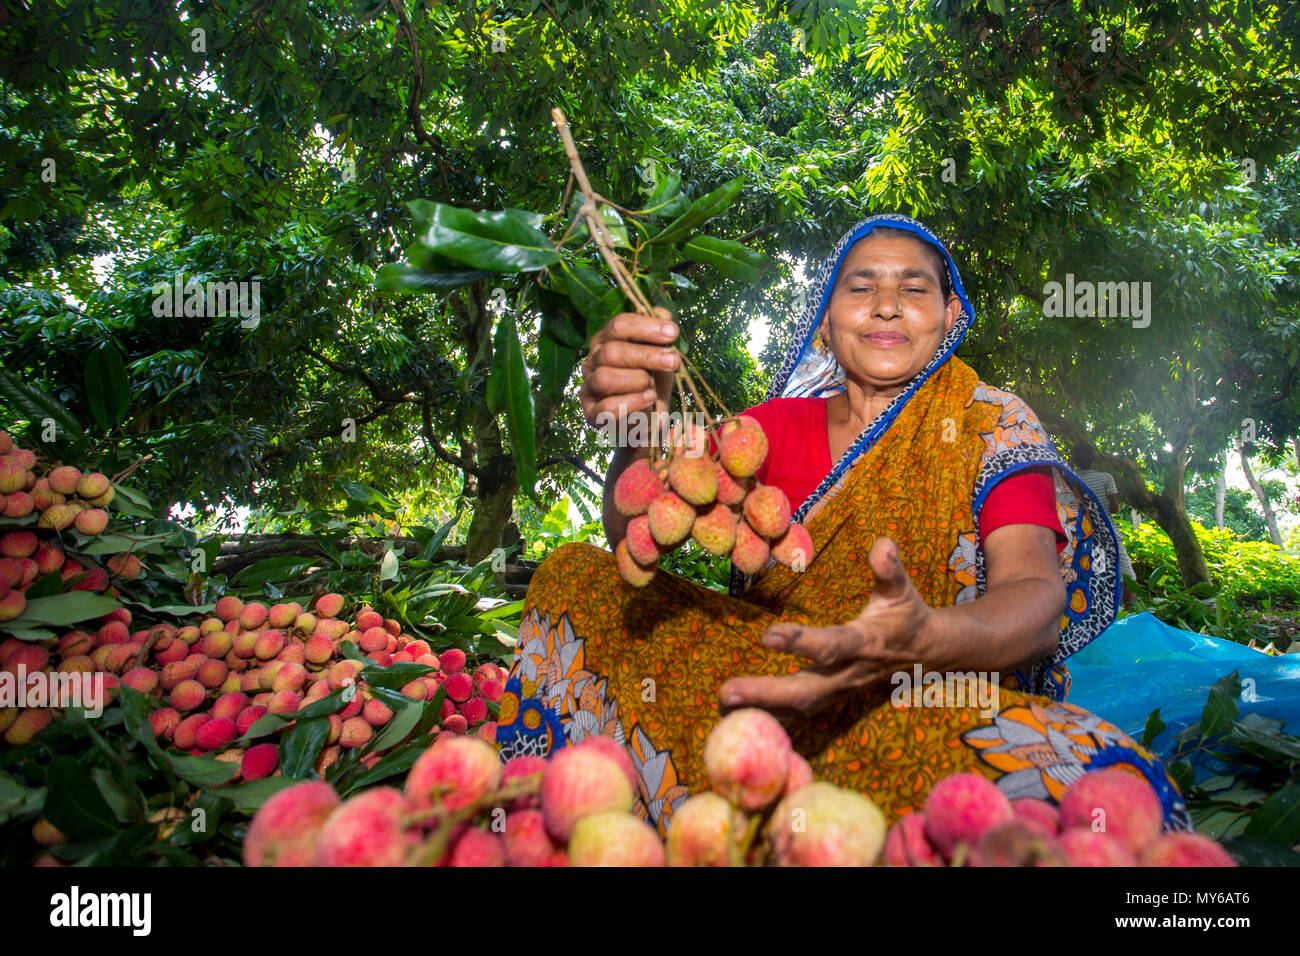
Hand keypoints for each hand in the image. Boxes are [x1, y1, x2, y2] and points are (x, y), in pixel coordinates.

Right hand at [578, 306, 678, 432]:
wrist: (646, 419)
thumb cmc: (651, 382)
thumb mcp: (661, 356)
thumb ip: (661, 335)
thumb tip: (664, 315)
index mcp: (606, 340)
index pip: (619, 325)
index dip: (646, 327)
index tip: (672, 333)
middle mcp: (593, 361)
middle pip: (612, 351)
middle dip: (647, 356)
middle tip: (673, 361)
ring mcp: (589, 387)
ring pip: (604, 378)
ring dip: (636, 380)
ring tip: (653, 385)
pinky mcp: (592, 413)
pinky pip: (607, 407)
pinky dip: (632, 402)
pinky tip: (649, 399)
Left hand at [718, 537, 935, 725]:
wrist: (924, 653)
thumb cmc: (905, 615)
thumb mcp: (901, 590)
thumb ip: (890, 569)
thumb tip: (882, 543)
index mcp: (864, 643)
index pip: (831, 645)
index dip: (801, 643)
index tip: (766, 637)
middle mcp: (847, 673)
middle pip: (805, 690)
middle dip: (766, 693)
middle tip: (727, 692)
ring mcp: (838, 691)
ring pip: (797, 708)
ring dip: (760, 710)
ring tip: (721, 708)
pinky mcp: (829, 698)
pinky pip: (797, 714)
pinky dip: (768, 719)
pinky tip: (735, 719)